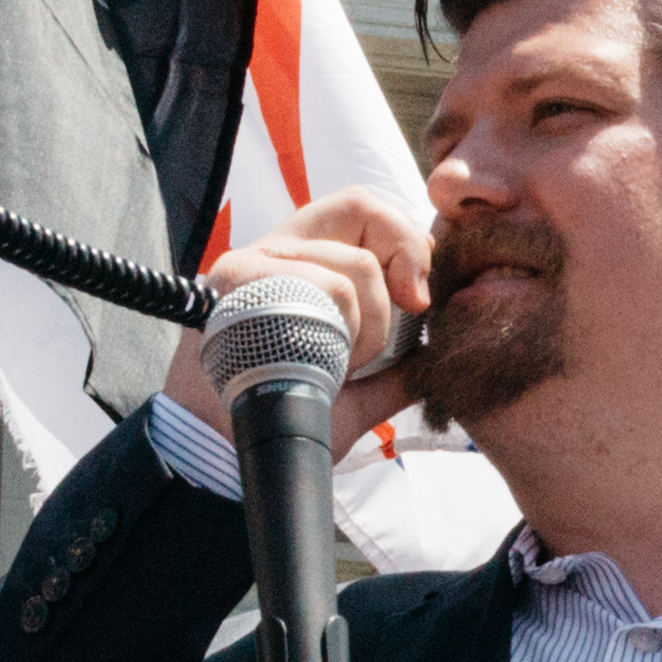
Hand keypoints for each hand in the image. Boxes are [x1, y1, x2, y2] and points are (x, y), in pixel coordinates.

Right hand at [154, 191, 432, 452]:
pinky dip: (343, 330)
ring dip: (369, 325)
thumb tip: (435, 357)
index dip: (405, 238)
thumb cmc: (286, 417)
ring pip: (353, 265)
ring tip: (342, 365)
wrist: (226, 450)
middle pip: (362, 210)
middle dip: (401, 267)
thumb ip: (397, 369)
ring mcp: (256, 258)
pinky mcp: (238, 276)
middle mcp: (279, 247)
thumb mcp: (359, 391)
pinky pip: (323, 284)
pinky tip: (325, 363)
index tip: (419, 296)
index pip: (363, 211)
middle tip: (399, 322)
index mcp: (305, 259)